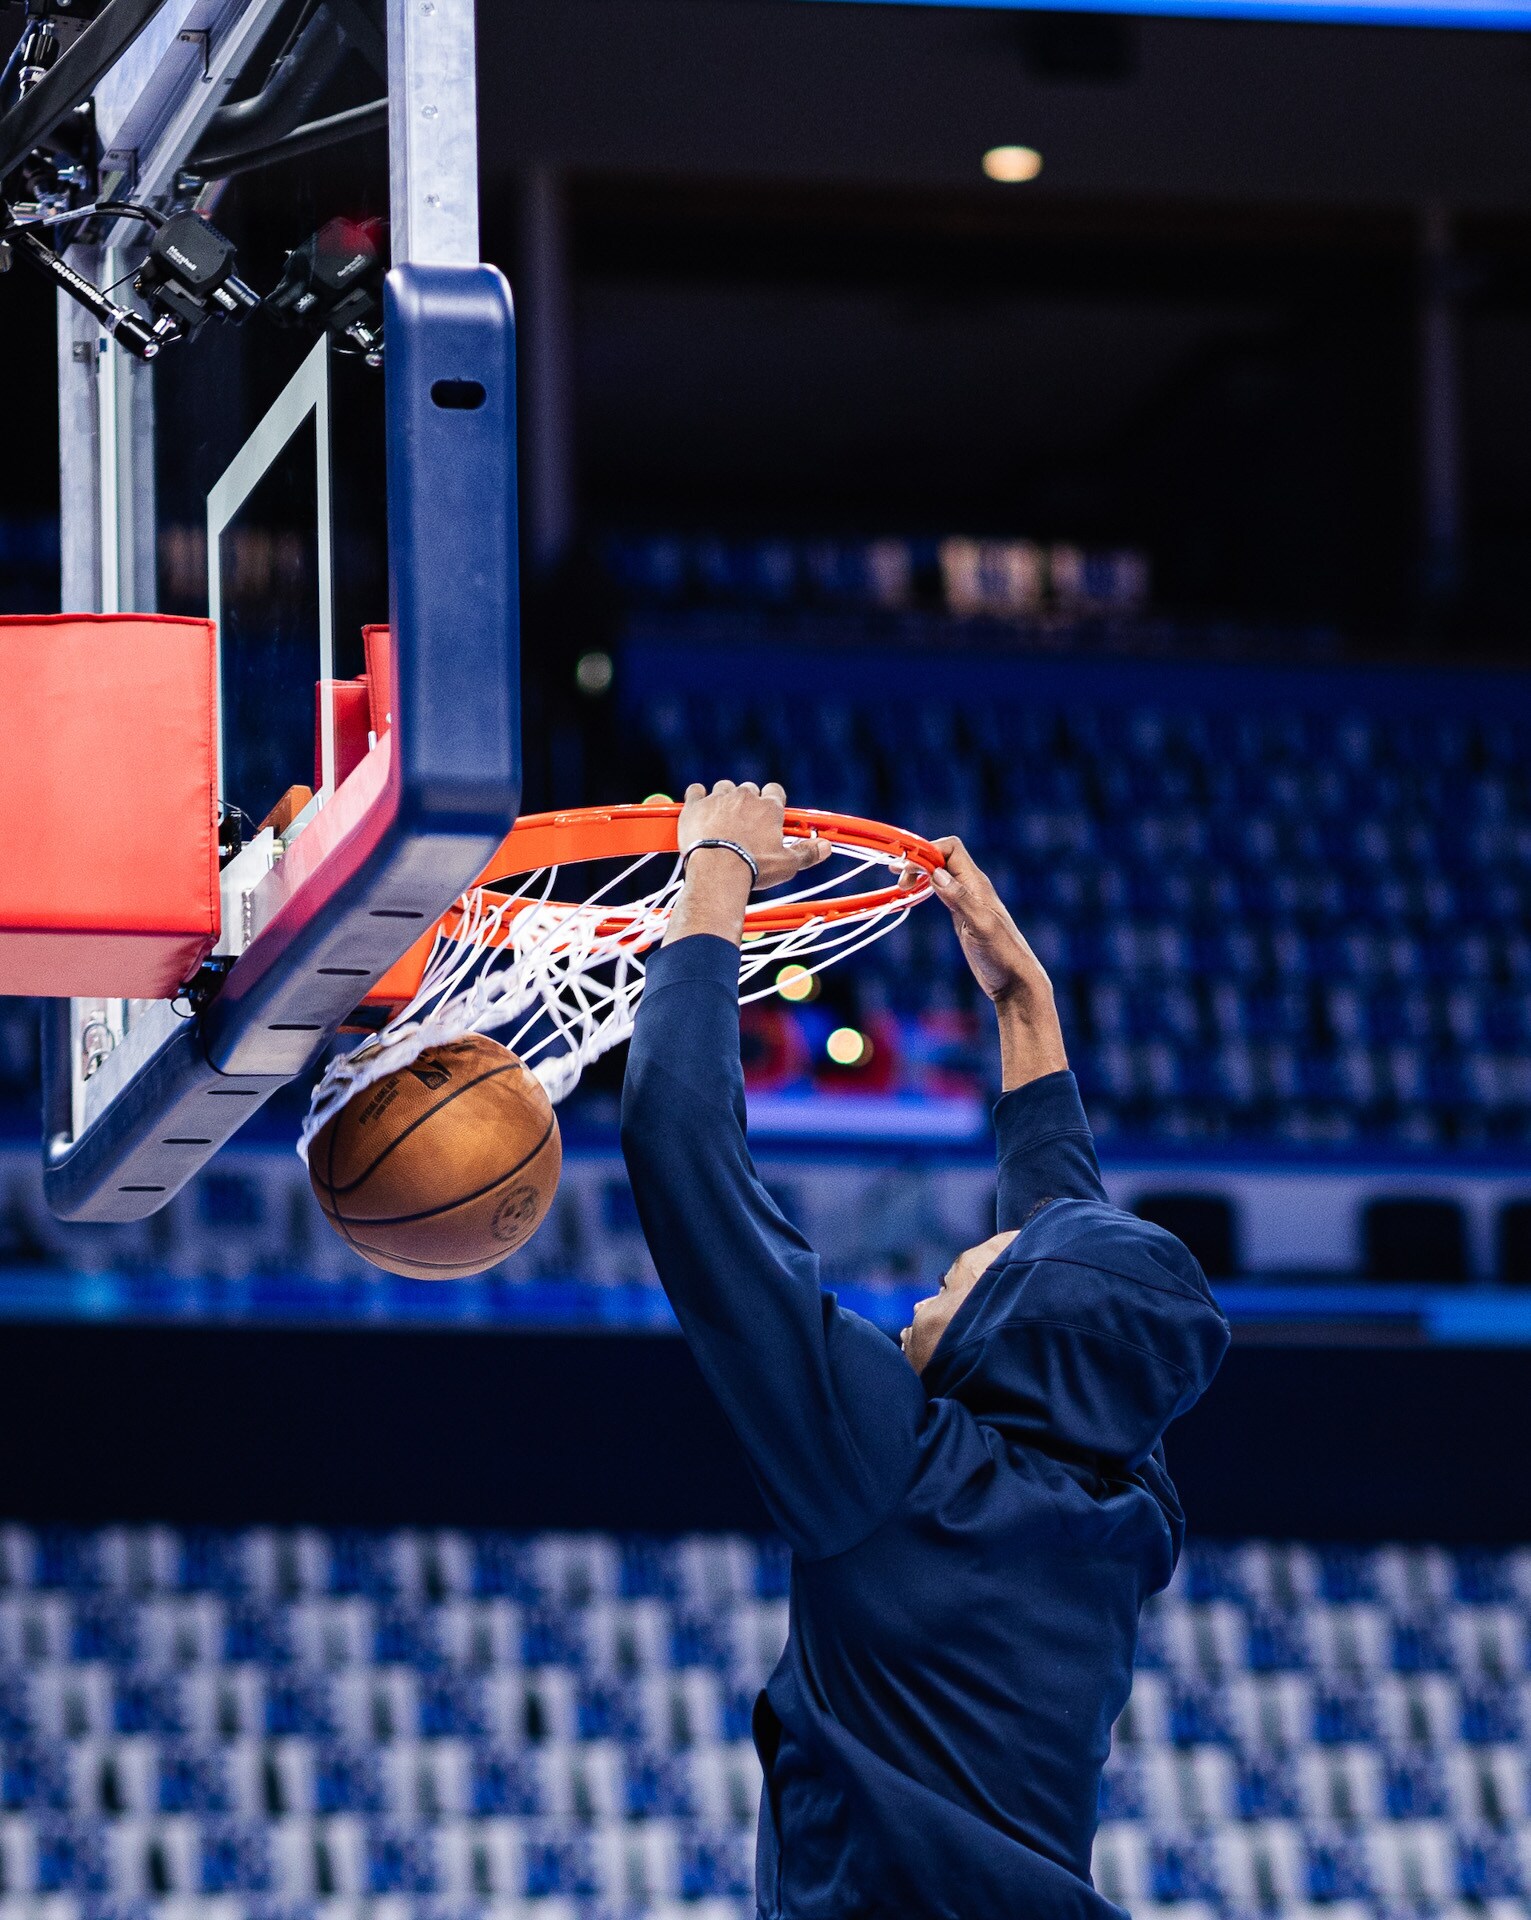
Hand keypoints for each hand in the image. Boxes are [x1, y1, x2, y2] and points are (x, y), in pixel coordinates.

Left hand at [677, 780, 830, 890]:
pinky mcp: (695, 805)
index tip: (768, 813)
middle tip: (744, 822)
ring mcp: (718, 799)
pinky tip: (699, 809)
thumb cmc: (754, 868)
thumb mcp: (787, 865)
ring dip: (724, 798)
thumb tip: (826, 847)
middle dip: (747, 801)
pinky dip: (698, 797)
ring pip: (724, 787)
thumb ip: (807, 853)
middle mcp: (745, 797)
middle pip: (749, 789)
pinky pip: (696, 790)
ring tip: (722, 818)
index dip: (772, 801)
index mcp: (769, 808)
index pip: (775, 791)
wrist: (718, 871)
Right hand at [902, 837, 1049, 1006]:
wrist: (1014, 981)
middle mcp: (972, 887)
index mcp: (977, 884)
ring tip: (900, 886)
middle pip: (942, 857)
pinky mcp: (961, 915)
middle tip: (898, 881)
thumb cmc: (1002, 955)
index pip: (951, 848)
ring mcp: (966, 901)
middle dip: (918, 861)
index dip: (927, 850)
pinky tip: (913, 897)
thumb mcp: (980, 926)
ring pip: (940, 874)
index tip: (905, 866)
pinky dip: (924, 888)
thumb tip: (936, 873)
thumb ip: (960, 899)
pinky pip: (941, 891)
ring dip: (919, 874)